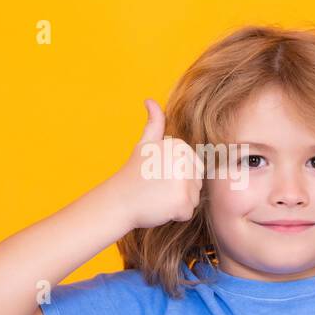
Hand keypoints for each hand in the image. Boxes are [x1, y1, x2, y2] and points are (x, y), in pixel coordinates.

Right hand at [108, 99, 204, 229]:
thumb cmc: (133, 174)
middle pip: (196, 182)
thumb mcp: (144, 144)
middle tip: (157, 188)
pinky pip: (188, 212)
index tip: (158, 175)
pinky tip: (159, 206)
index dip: (176, 176)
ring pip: (194, 198)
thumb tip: (150, 100)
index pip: (194, 167)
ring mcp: (185, 181)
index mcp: (180, 146)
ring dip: (178, 202)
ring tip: (157, 196)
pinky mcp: (183, 201)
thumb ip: (154, 123)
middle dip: (179, 189)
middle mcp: (185, 161)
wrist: (117, 200)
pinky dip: (175, 214)